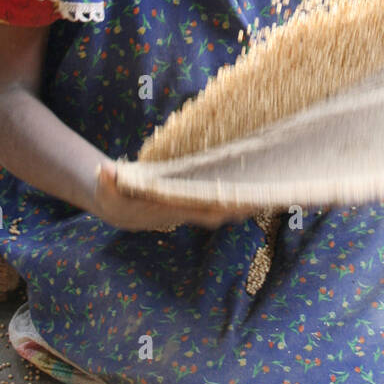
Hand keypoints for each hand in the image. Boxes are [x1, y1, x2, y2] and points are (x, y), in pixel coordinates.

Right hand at [91, 159, 259, 232]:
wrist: (121, 209)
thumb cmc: (114, 195)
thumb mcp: (107, 189)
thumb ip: (106, 181)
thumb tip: (103, 171)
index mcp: (171, 207)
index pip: (200, 208)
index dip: (221, 204)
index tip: (240, 199)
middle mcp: (188, 210)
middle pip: (224, 211)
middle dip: (247, 205)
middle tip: (274, 194)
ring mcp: (195, 207)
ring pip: (228, 207)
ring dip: (252, 201)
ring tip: (279, 189)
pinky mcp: (199, 200)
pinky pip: (225, 198)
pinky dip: (243, 194)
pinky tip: (262, 183)